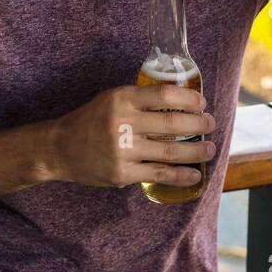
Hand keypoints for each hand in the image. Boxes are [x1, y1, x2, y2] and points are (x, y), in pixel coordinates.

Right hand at [49, 84, 215, 188]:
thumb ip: (141, 99)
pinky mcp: (122, 173)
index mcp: (122, 99)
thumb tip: (181, 100)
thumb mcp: (112, 98)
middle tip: (210, 124)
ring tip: (210, 149)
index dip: (189, 99)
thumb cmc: (92, 120)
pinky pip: (159, 174)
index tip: (202, 103)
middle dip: (199, 124)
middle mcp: (122, 122)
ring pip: (171, 152)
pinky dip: (180, 176)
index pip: (165, 95)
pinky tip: (194, 175)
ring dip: (196, 151)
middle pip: (173, 124)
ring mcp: (123, 150)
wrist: (61, 148)